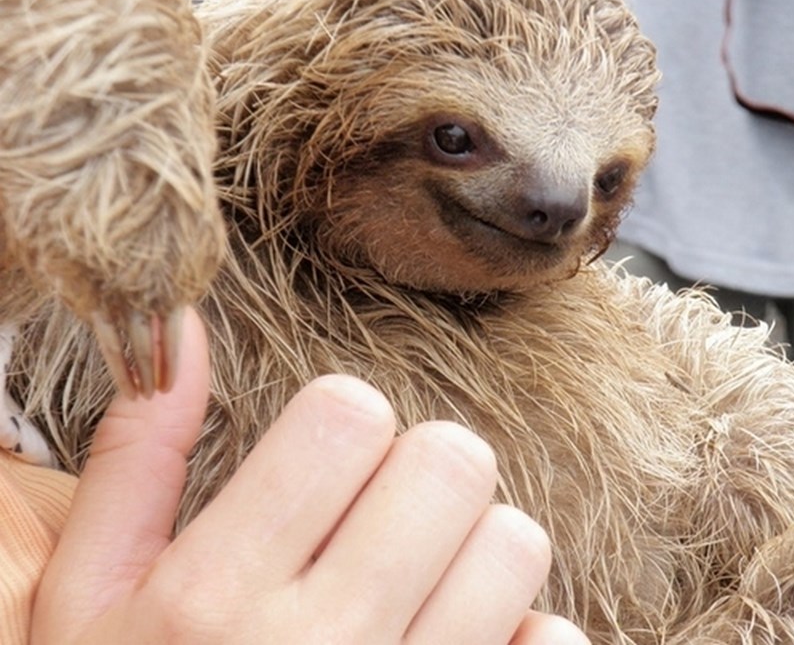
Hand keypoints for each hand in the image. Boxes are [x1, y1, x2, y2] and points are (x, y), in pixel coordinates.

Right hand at [33, 308, 586, 643]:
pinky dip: (522, 634)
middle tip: (379, 514)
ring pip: (514, 543)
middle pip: (451, 463)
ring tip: (417, 580)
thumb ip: (138, 459)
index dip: (342, 423)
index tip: (324, 463)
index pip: (349, 415)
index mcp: (215, 596)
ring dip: (472, 546)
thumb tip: (183, 329)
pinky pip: (554, 641)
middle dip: (418, 472)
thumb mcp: (90, 599)